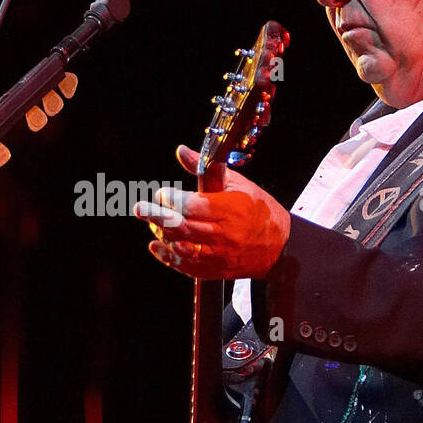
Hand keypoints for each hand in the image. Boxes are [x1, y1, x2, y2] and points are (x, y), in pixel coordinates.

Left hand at [133, 145, 289, 278]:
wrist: (282, 246)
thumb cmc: (259, 209)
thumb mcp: (238, 183)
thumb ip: (207, 169)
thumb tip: (181, 151)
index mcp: (231, 209)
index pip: (193, 205)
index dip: (173, 199)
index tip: (163, 193)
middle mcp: (225, 234)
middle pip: (184, 226)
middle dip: (157, 216)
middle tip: (140, 208)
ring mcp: (221, 255)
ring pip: (183, 247)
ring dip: (162, 235)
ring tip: (151, 223)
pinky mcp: (217, 270)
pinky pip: (188, 267)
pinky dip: (169, 257)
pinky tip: (156, 246)